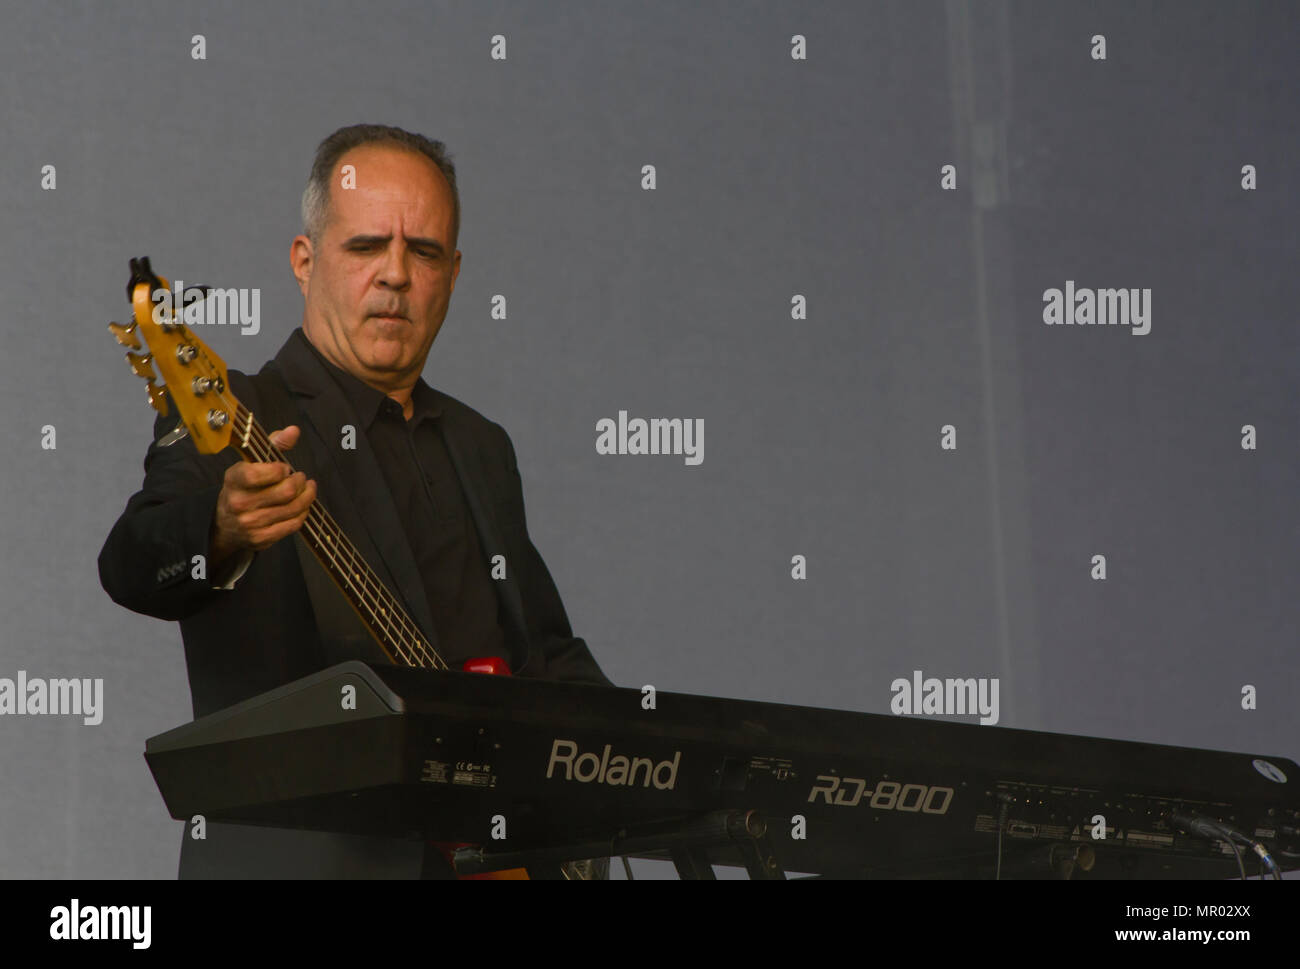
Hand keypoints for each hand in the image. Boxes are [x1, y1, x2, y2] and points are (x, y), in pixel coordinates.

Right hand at [209, 425, 316, 564]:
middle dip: (300, 481)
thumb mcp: (252, 463)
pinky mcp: (261, 539)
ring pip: (293, 508)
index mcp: (233, 480)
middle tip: (302, 477)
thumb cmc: (245, 487)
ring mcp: (249, 523)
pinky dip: (303, 513)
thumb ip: (274, 444)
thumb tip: (294, 431)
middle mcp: (238, 503)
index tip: (285, 468)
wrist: (226, 524)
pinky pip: (293, 524)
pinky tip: (303, 505)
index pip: (260, 474)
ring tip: (308, 488)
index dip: (280, 470)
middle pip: (286, 491)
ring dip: (307, 496)